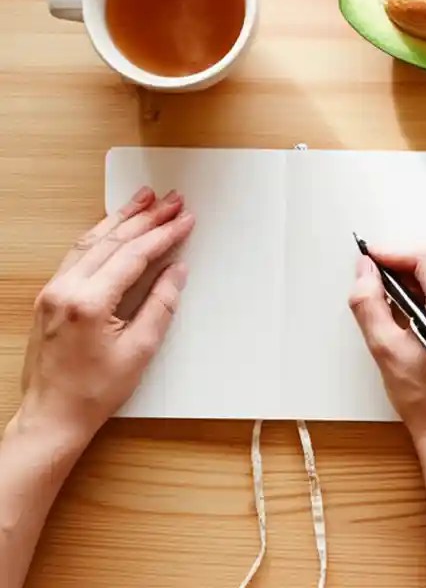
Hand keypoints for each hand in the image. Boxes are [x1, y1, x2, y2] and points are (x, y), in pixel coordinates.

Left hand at [10, 187, 194, 445]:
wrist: (52, 416)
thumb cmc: (93, 392)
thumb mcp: (139, 350)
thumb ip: (160, 305)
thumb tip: (176, 272)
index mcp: (88, 302)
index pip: (132, 255)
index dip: (163, 235)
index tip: (184, 220)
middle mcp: (64, 290)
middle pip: (111, 240)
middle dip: (146, 218)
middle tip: (171, 200)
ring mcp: (52, 292)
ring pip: (90, 242)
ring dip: (120, 219)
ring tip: (143, 200)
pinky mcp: (48, 298)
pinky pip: (76, 255)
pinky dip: (100, 236)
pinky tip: (112, 227)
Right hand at [347, 245, 425, 438]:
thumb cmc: (423, 399)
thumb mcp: (385, 350)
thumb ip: (370, 305)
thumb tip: (363, 272)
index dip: (394, 252)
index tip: (368, 258)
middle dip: (399, 265)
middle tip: (370, 277)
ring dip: (409, 280)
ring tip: (382, 297)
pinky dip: (421, 295)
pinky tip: (401, 311)